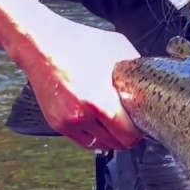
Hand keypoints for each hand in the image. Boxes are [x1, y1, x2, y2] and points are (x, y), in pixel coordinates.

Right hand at [18, 17, 143, 151]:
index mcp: (101, 101)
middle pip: (117, 143)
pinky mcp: (58, 123)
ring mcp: (69, 122)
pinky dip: (95, 137)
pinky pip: (85, 142)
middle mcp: (83, 116)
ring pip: (102, 145)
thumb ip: (135, 69)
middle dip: (128, 136)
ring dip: (111, 138)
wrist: (40, 44)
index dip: (140, 130)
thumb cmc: (78, 43)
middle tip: (132, 125)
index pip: (130, 134)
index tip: (143, 123)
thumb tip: (149, 81)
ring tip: (115, 123)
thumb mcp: (117, 49)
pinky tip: (100, 124)